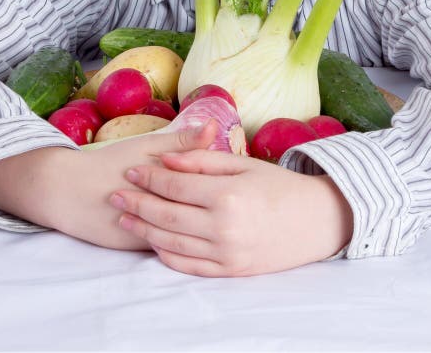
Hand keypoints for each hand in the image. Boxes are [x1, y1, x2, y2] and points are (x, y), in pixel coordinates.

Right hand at [52, 122, 216, 250]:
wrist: (71, 192)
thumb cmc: (112, 163)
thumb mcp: (146, 145)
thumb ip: (182, 141)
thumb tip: (215, 127)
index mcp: (167, 177)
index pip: (207, 182)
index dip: (219, 178)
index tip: (225, 174)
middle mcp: (161, 206)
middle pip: (202, 208)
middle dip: (214, 203)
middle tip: (220, 195)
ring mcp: (151, 228)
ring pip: (190, 230)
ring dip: (201, 223)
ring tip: (206, 211)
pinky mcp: (141, 246)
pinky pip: (173, 245)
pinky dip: (184, 238)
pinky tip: (190, 229)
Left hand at [108, 121, 353, 276]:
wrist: (316, 221)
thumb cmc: (279, 186)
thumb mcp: (243, 164)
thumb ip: (203, 160)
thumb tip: (166, 159)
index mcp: (227, 194)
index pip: (175, 185)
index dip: (149, 177)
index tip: (130, 170)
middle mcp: (224, 226)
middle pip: (166, 215)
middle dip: (137, 203)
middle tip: (114, 194)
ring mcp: (227, 253)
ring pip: (172, 242)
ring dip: (143, 229)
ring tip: (124, 215)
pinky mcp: (231, 271)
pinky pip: (189, 265)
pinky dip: (166, 254)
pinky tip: (152, 241)